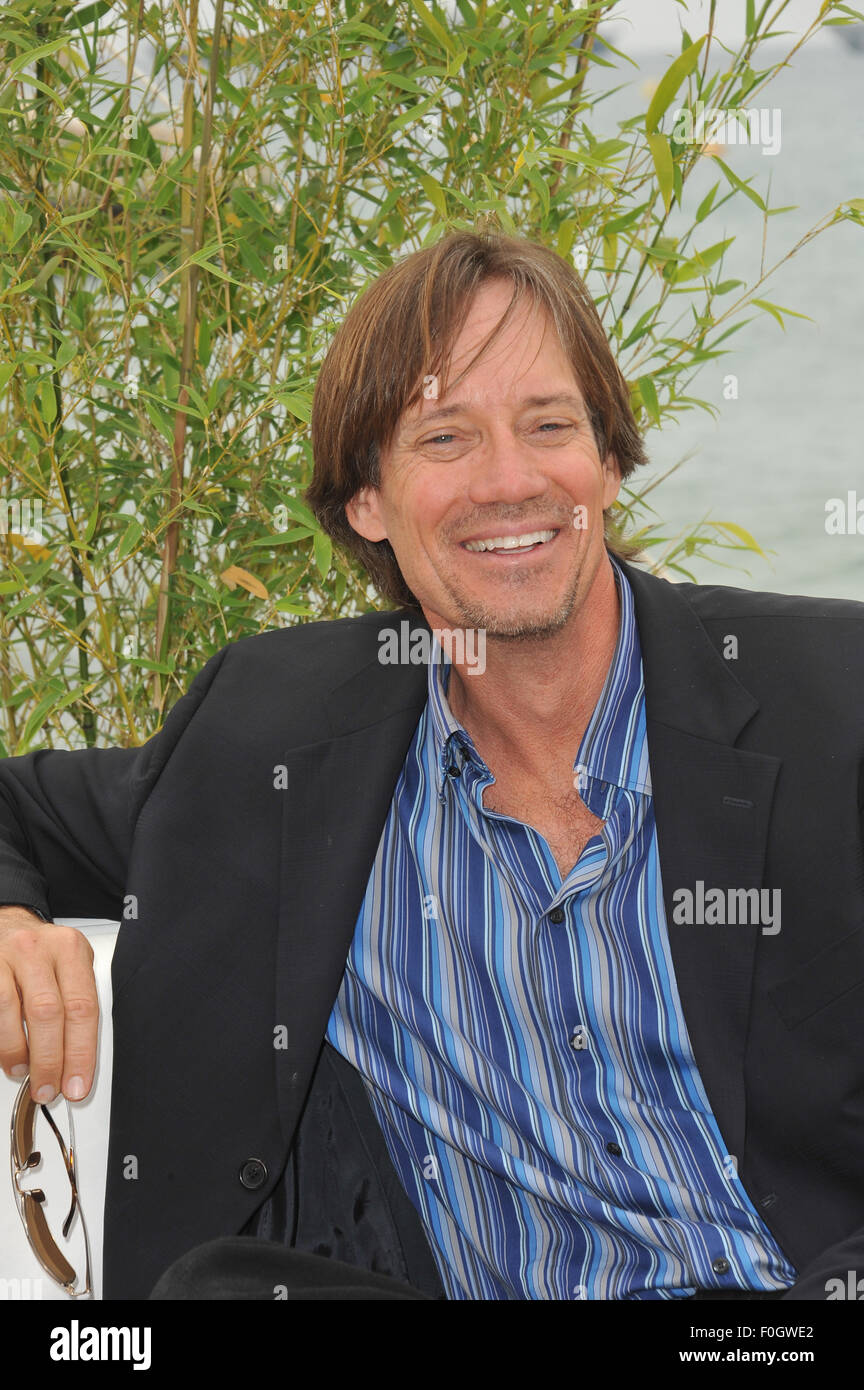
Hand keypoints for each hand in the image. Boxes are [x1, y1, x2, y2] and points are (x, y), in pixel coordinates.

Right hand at [0, 907, 97, 1102]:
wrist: (7, 924)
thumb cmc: (42, 953)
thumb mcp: (70, 965)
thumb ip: (76, 1003)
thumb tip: (77, 1060)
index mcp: (70, 950)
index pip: (82, 1007)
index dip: (80, 1052)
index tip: (78, 1083)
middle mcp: (38, 950)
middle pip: (48, 1012)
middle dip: (50, 1060)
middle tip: (48, 1088)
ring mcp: (5, 957)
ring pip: (12, 1013)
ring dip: (19, 1053)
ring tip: (24, 1072)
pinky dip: (1, 1041)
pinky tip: (7, 1055)